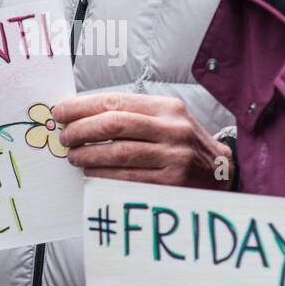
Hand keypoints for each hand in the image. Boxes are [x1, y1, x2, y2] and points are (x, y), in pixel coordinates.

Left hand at [52, 93, 231, 189]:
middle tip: (64, 137)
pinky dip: (103, 176)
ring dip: (88, 155)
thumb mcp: (166, 121)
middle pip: (115, 124)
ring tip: (74, 156)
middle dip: (81, 130)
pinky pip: (127, 179)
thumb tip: (82, 116)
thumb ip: (132, 116)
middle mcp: (173, 130)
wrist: (222, 173)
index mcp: (167, 108)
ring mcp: (174, 157)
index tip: (61, 112)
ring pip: (118, 153)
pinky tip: (91, 173)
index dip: (83, 107)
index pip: (116, 101)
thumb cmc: (183, 146)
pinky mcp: (171, 184)